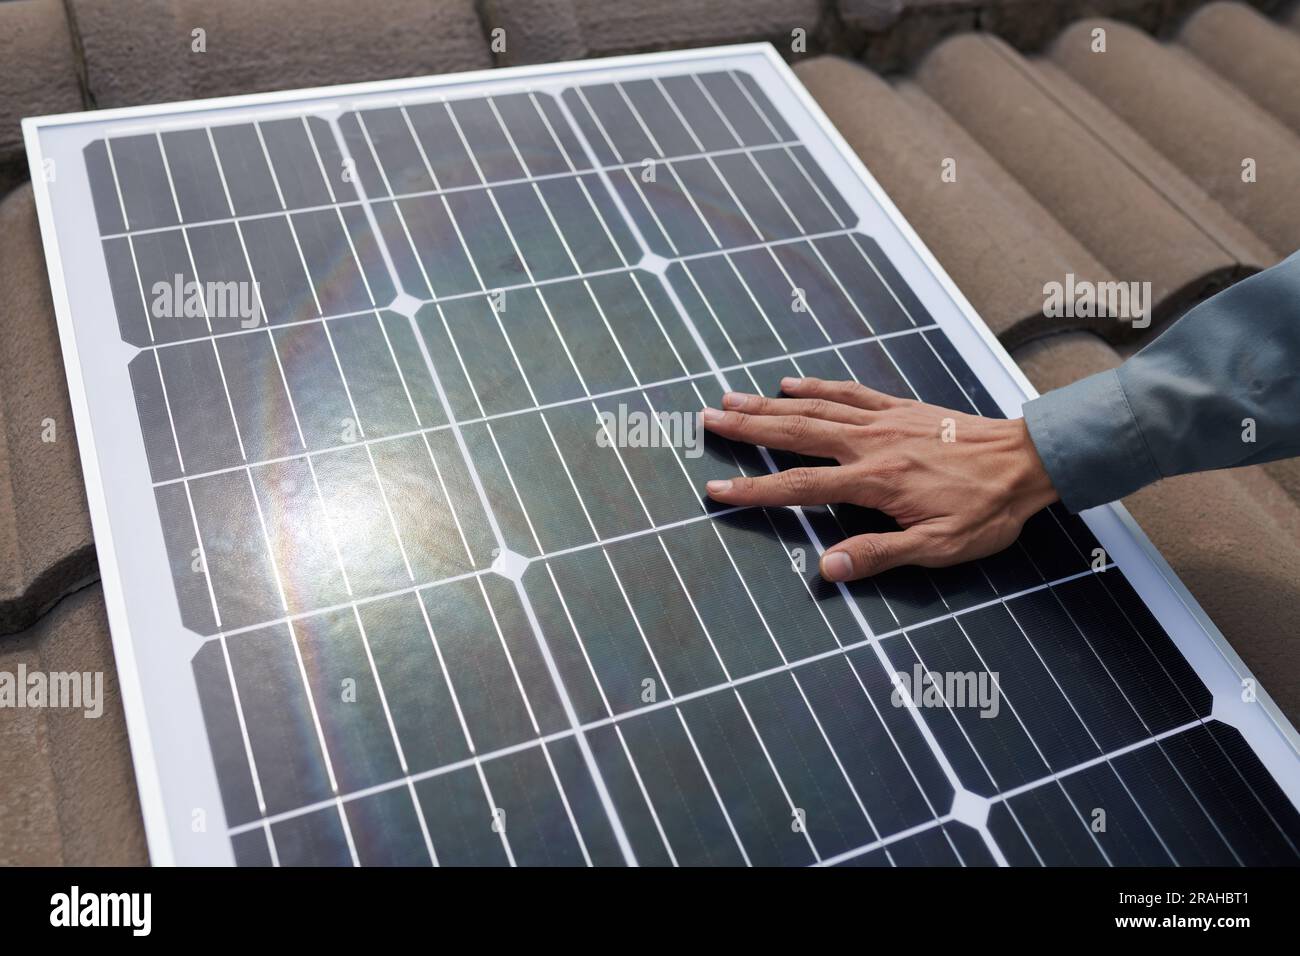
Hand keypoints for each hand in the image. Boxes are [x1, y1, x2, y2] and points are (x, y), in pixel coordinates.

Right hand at [700, 376, 1059, 581]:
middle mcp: (870, 444)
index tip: (718, 489)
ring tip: (731, 397)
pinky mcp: (899, 407)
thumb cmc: (987, 510)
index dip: (754, 491)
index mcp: (875, 481)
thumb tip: (828, 569)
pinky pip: (848, 391)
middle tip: (707, 418)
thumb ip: (881, 555)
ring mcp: (883, 420)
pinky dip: (815, 386)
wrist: (1029, 461)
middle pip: (795, 433)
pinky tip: (791, 383)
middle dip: (747, 427)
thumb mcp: (939, 547)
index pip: (799, 488)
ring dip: (768, 403)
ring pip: (814, 407)